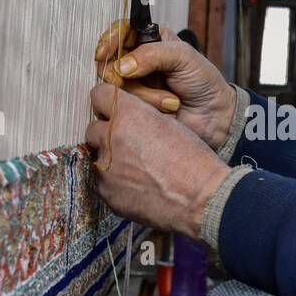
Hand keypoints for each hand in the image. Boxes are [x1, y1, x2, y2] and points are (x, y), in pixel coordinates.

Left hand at [86, 82, 229, 238]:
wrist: (201, 199)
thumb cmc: (193, 161)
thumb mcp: (169, 124)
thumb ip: (141, 116)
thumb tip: (126, 116)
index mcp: (128, 115)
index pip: (100, 95)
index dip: (108, 103)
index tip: (114, 110)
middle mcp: (111, 138)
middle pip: (93, 128)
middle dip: (107, 134)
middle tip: (129, 144)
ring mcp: (106, 168)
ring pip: (96, 156)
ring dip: (110, 158)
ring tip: (135, 168)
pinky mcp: (107, 193)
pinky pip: (102, 181)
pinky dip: (114, 182)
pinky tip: (136, 185)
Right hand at [94, 19, 237, 149]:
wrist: (213, 116)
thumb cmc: (203, 81)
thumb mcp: (183, 57)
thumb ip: (152, 54)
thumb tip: (122, 65)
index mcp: (152, 39)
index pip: (121, 31)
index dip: (110, 40)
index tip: (103, 53)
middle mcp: (139, 60)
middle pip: (111, 60)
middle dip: (122, 74)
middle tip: (129, 80)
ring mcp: (136, 84)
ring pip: (117, 85)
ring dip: (143, 94)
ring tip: (169, 100)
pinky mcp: (136, 105)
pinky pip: (124, 104)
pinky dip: (145, 106)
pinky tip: (166, 108)